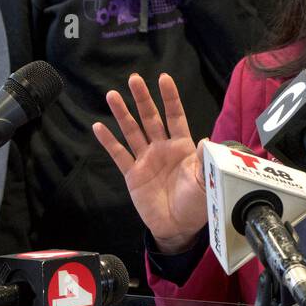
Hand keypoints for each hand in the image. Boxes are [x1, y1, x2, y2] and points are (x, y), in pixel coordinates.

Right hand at [92, 73, 208, 250]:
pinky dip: (109, 141)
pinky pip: (119, 154)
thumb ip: (205, 161)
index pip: (175, 116)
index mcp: (182, 146)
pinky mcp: (133, 174)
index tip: (164, 78)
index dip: (170, 98)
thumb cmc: (197, 203)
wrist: (179, 227)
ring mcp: (146, 160)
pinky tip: (98, 126)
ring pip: (132, 131)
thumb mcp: (206, 181)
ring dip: (122, 114)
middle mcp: (162, 148)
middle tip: (134, 79)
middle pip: (150, 118)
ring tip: (112, 95)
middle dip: (142, 98)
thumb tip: (207, 141)